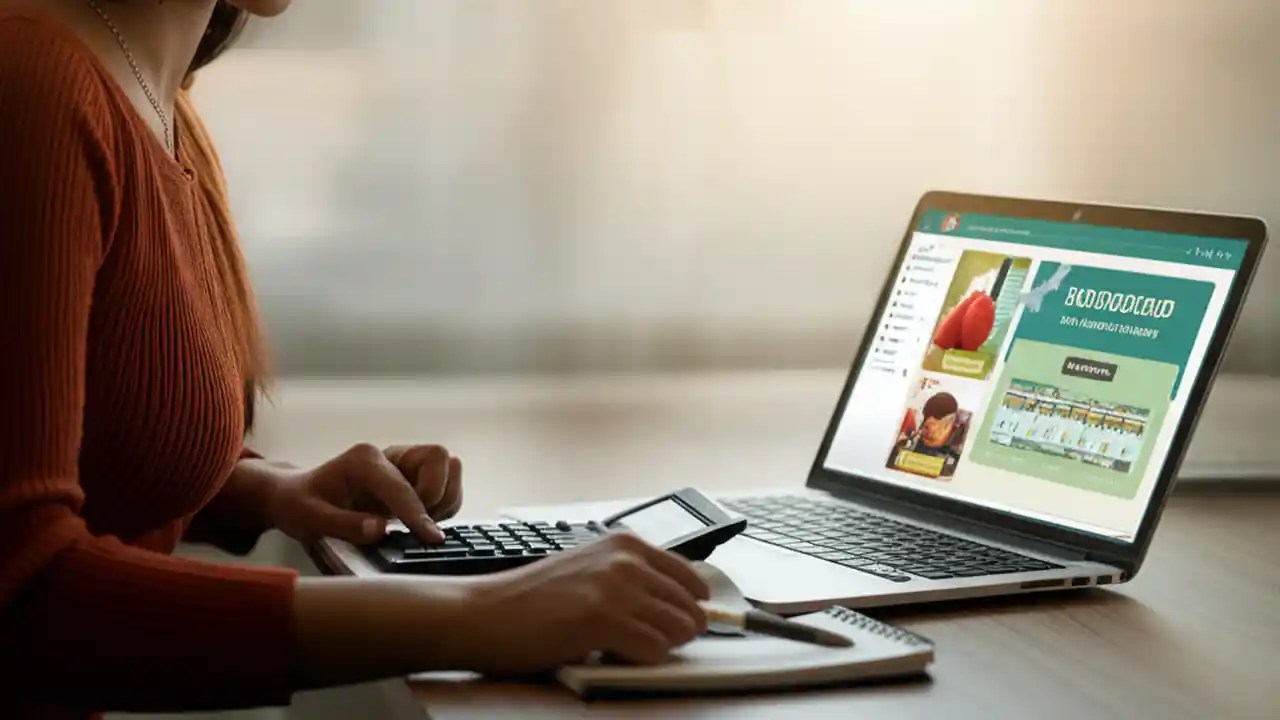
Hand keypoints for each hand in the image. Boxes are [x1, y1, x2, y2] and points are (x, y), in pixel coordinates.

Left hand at [269, 443, 461, 545]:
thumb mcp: (309, 519)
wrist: (296, 496)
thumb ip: (345, 525)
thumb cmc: (299, 505)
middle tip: (416, 525)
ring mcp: (403, 463)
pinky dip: (444, 504)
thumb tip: (381, 530)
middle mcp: (389, 455)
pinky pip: (447, 484)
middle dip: (436, 494)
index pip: (402, 485)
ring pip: (449, 468)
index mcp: (364, 459)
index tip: (430, 539)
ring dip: (444, 499)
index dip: (417, 513)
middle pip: (439, 459)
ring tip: (418, 525)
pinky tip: (420, 523)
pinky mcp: (413, 476)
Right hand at [449, 533, 710, 673]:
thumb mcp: (588, 571)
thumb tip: (677, 607)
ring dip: (659, 648)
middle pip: (692, 607)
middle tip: (643, 643)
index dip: (691, 607)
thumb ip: (629, 580)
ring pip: (679, 630)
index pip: (692, 577)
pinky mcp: (602, 620)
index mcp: (625, 544)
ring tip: (623, 648)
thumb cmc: (529, 600)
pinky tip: (613, 657)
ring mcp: (615, 588)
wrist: (483, 613)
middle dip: (676, 632)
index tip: (680, 624)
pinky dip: (642, 662)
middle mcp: (626, 560)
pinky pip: (655, 650)